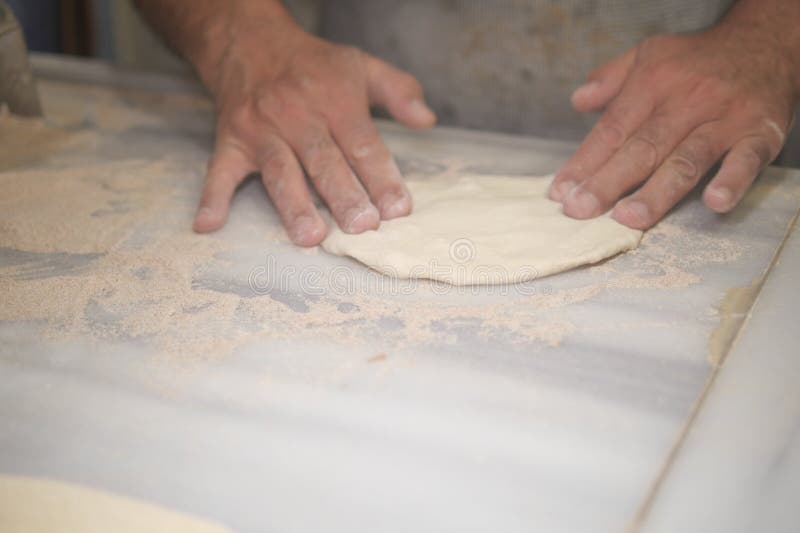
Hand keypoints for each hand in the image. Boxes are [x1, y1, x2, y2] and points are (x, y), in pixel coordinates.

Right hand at [193, 20, 435, 244]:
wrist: (248, 42)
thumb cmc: (313, 64)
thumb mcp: (361, 65)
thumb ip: (398, 90)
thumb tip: (427, 120)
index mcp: (335, 101)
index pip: (363, 144)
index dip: (382, 177)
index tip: (398, 209)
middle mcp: (298, 117)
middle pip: (323, 161)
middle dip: (343, 195)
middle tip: (361, 227)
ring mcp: (261, 131)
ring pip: (279, 171)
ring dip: (293, 205)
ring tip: (310, 237)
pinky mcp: (230, 141)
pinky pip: (219, 171)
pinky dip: (212, 197)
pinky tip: (208, 225)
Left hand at [549, 19, 797, 228]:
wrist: (766, 42)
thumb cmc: (696, 60)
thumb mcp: (648, 54)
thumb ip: (611, 78)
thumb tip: (578, 101)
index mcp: (652, 83)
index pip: (612, 129)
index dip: (585, 162)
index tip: (561, 193)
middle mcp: (686, 100)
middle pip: (642, 148)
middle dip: (608, 182)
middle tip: (580, 211)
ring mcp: (724, 118)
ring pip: (686, 159)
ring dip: (657, 191)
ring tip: (629, 218)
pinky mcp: (760, 132)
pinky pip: (746, 159)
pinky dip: (732, 180)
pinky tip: (714, 202)